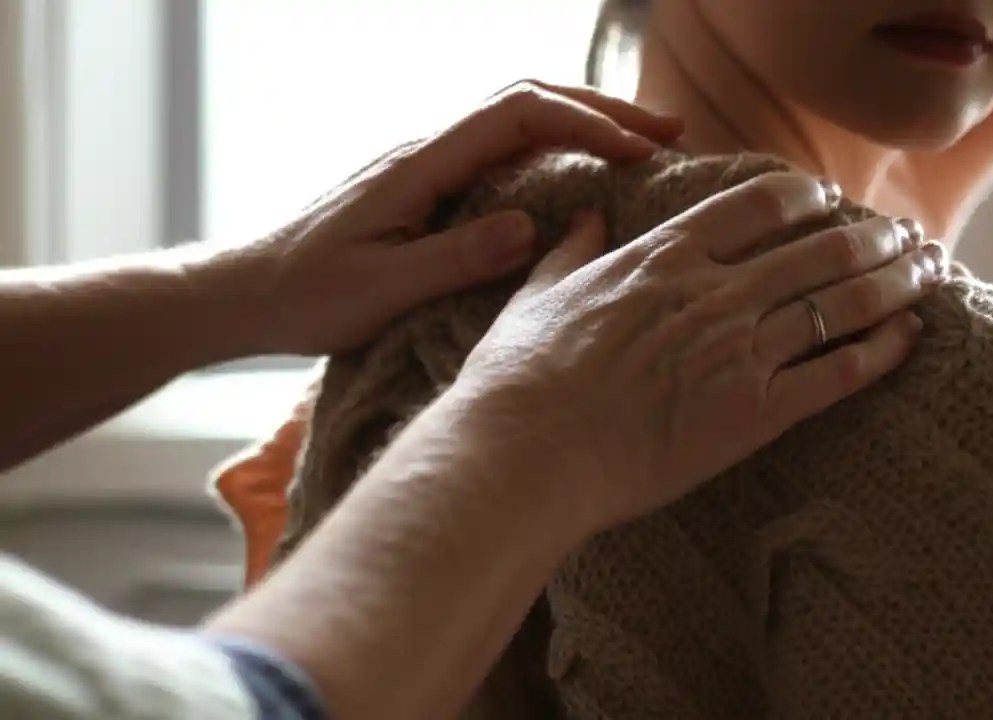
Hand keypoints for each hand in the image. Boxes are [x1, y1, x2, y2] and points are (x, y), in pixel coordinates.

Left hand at [196, 80, 683, 355]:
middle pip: (526, 98)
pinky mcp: (429, 184)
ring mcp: (429, 163)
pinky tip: (582, 173)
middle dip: (601, 107)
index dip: (586, 123)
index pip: (518, 114)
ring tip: (643, 144)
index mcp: (420, 164)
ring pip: (517, 118)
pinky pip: (503, 149)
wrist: (247, 291)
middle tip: (670, 130)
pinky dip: (555, 148)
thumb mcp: (381, 288)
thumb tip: (531, 225)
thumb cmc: (306, 295)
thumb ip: (456, 256)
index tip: (641, 153)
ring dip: (582, 121)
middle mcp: (428, 150)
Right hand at [432, 172, 946, 533]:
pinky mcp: (756, 413)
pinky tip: (911, 337)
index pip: (757, 205)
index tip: (828, 198)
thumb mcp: (535, 296)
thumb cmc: (518, 380)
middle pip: (819, 249)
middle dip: (873, 237)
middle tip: (905, 235)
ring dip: (896, 282)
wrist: (526, 453)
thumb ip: (572, 252)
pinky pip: (839, 373)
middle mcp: (714, 293)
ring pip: (842, 302)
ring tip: (929, 271)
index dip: (805, 196)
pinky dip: (883, 351)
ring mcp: (740, 351)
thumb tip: (590, 217)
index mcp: (662, 257)